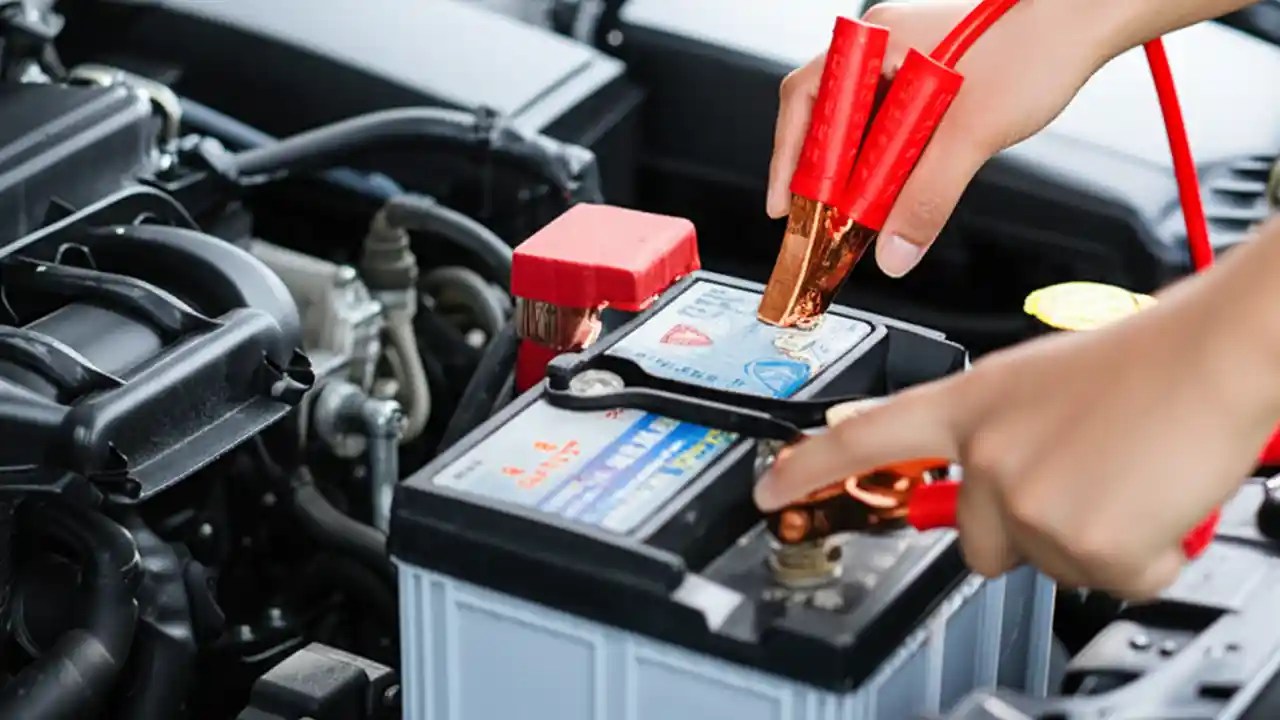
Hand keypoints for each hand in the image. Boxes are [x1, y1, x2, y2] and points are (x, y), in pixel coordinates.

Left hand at [753, 226, 1279, 598]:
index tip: (766, 489)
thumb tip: (976, 490)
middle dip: (1021, 530)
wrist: (1218, 356)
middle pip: (972, 539)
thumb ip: (991, 435)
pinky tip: (1153, 500)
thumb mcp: (1038, 387)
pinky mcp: (1078, 539)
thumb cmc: (1146, 362)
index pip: (862, 436)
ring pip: (1044, 563)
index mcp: (970, 403)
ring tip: (1127, 476)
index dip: (805, 466)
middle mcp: (986, 453)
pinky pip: (1107, 580)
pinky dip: (1141, 556)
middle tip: (1081, 481)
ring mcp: (1028, 498)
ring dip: (1089, 538)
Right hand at [766, 0, 1124, 276]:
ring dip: (861, 174)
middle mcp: (885, 46)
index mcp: (876, 40)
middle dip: (824, 175)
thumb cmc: (1039, 43)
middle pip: (829, 118)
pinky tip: (900, 190)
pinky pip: (894, 127)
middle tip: (822, 221)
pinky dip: (890, 164)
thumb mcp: (973, 132)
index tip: (784, 204)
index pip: (806, 100)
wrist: (1093, 18)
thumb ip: (927, 197)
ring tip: (862, 215)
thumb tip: (893, 252)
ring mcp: (909, 60)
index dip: (788, 158)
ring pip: (864, 127)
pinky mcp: (933, 78)